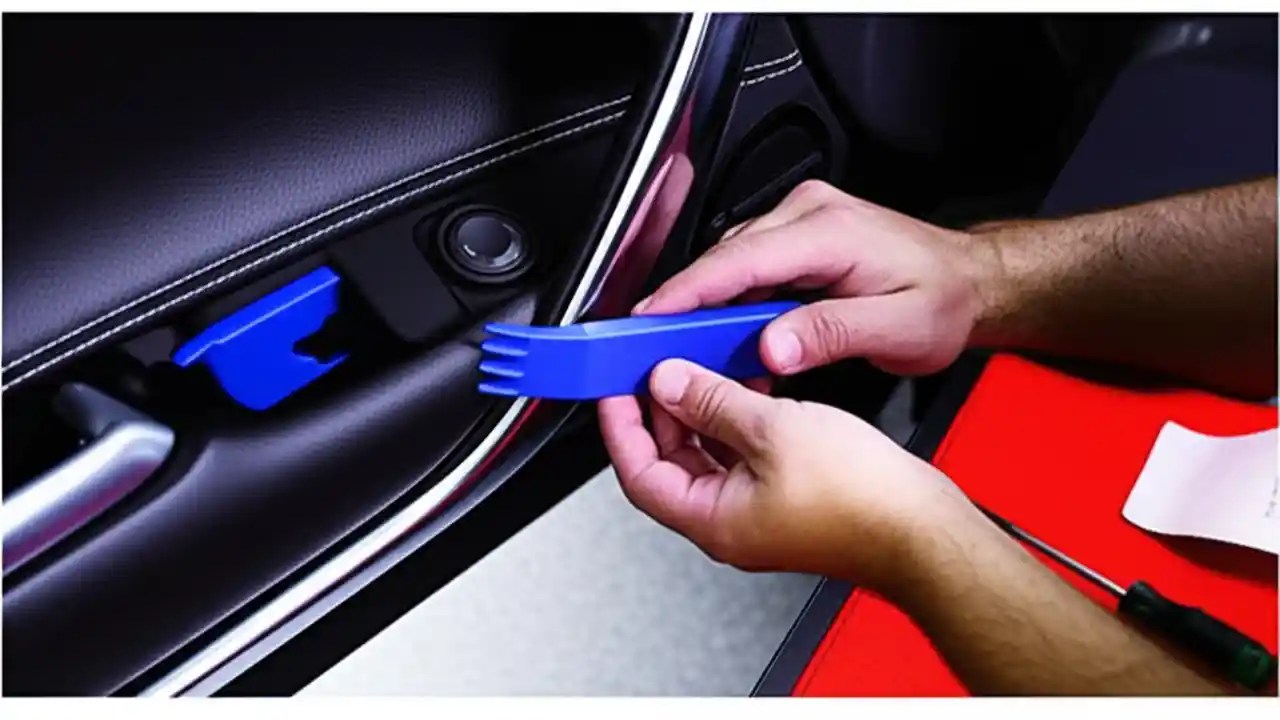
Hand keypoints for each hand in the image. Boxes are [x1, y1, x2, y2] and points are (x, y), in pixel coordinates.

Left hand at [598, 358, 975, 592]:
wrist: (925, 530)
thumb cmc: (864, 501)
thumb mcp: (774, 431)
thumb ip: (712, 403)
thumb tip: (670, 382)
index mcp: (713, 519)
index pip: (638, 473)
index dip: (621, 426)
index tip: (615, 388)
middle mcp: (731, 524)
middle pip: (671, 463)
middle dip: (662, 411)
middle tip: (659, 366)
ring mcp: (760, 514)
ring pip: (710, 456)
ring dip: (703, 410)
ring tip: (705, 367)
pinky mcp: (789, 500)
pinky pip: (746, 456)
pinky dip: (738, 419)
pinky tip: (752, 387)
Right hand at [634, 180, 997, 376]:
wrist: (971, 281)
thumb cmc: (944, 299)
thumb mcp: (898, 328)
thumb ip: (832, 334)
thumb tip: (774, 347)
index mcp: (830, 231)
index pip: (739, 259)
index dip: (687, 290)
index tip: (652, 318)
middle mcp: (809, 215)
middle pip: (725, 259)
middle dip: (685, 304)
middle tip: (658, 350)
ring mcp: (801, 222)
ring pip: (731, 263)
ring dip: (708, 307)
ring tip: (692, 354)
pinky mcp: (798, 238)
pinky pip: (748, 268)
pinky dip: (731, 304)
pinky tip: (731, 341)